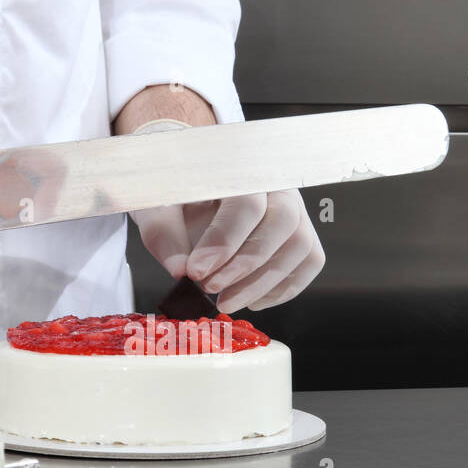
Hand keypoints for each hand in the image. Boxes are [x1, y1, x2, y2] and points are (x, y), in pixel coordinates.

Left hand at [133, 189, 324, 312]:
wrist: (191, 188)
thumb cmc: (176, 195)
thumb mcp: (157, 206)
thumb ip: (164, 234)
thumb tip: (180, 270)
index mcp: (239, 165)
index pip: (246, 202)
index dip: (224, 241)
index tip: (196, 273)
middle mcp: (276, 182)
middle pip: (282, 222)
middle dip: (245, 265)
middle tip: (210, 290)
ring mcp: (295, 205)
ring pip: (300, 244)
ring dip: (263, 283)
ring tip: (226, 302)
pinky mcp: (302, 230)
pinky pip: (310, 260)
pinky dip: (284, 287)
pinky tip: (252, 300)